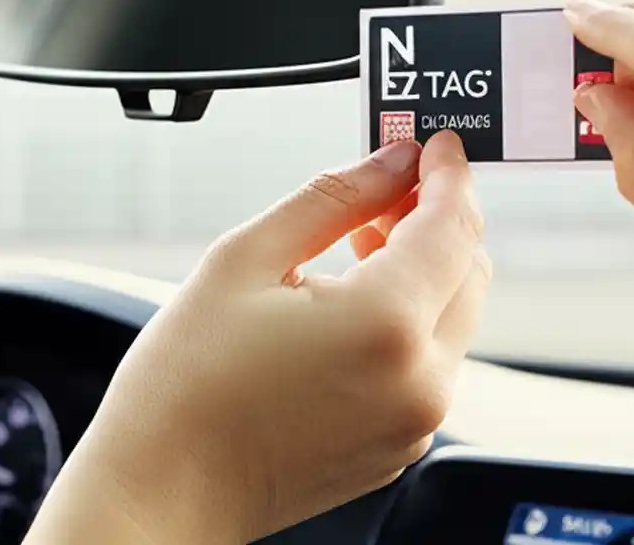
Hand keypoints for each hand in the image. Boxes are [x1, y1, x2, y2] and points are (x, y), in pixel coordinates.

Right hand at [25, 131, 488, 543]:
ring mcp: (414, 421)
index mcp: (385, 324)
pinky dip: (407, 323)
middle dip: (439, 220)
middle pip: (469, 272)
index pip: (454, 226)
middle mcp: (418, 380)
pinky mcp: (398, 446)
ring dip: (423, 270)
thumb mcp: (245, 260)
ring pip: (452, 319)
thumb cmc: (186, 381)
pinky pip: (427, 365)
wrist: (164, 487)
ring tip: (356, 246)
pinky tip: (349, 307)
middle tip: (386, 191)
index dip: (448, 175)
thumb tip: (392, 161)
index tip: (436, 145)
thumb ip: (333, 198)